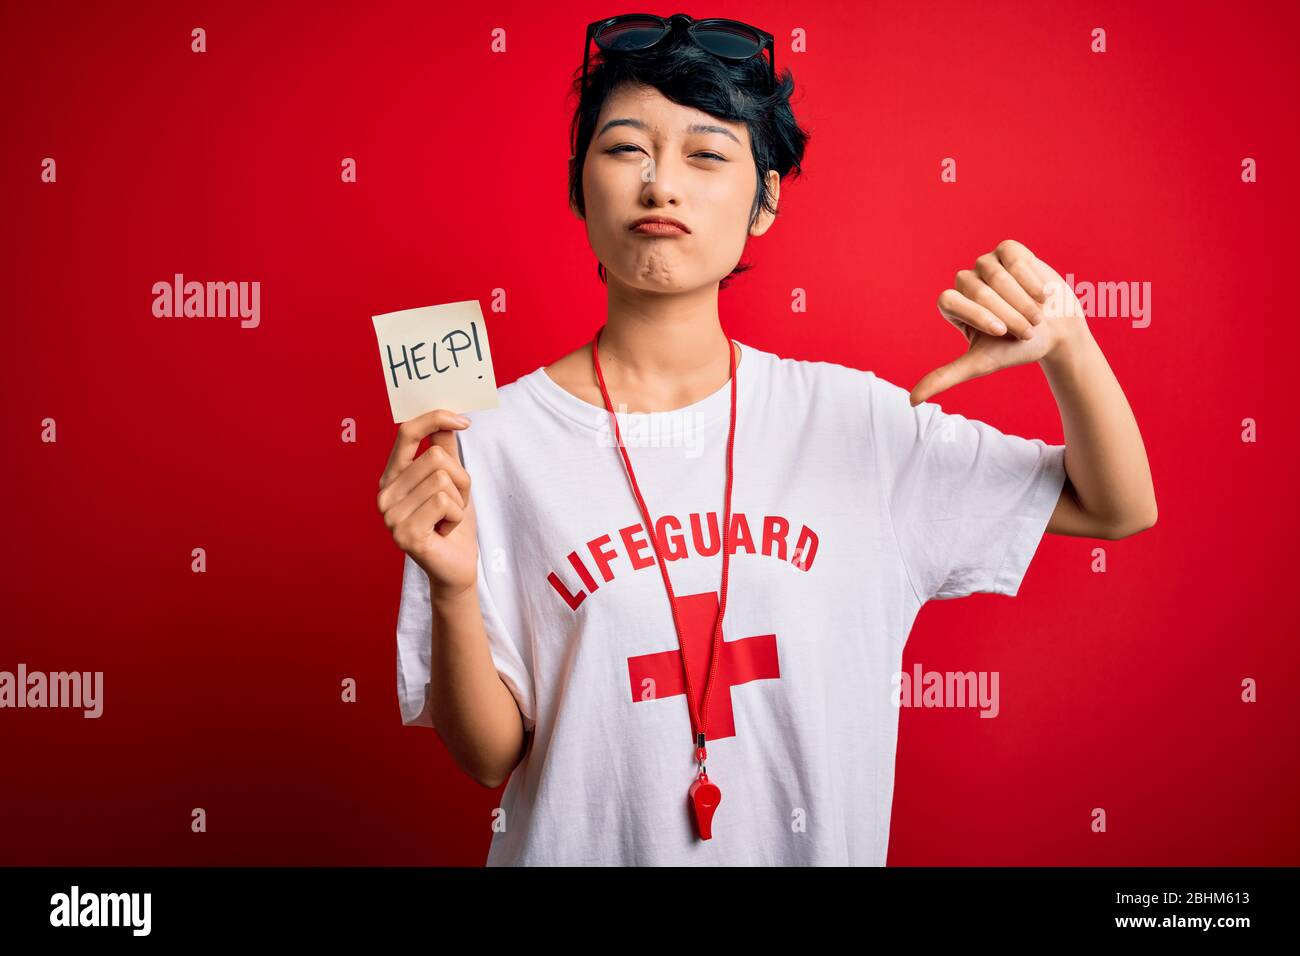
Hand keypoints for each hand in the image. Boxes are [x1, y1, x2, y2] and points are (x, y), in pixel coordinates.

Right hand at [377, 408, 478, 602]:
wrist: (455, 568)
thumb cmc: (452, 523)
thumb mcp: (453, 481)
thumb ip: (445, 449)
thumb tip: (448, 415)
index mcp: (391, 477)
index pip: (407, 432)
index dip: (434, 418)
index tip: (464, 421)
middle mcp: (384, 495)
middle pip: (435, 457)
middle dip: (460, 479)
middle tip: (455, 503)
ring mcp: (391, 516)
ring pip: (443, 480)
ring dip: (460, 501)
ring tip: (449, 519)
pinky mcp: (405, 533)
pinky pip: (445, 503)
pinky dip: (457, 516)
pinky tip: (446, 531)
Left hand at [909, 239, 1088, 405]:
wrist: (1058, 333)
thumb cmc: (1016, 349)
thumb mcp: (979, 364)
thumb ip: (945, 377)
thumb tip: (912, 401)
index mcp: (952, 305)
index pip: (948, 300)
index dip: (977, 315)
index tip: (1001, 333)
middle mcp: (965, 282)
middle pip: (975, 289)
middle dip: (1006, 314)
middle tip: (1026, 330)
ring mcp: (987, 264)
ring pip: (996, 274)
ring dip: (1021, 299)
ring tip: (1037, 315)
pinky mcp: (1009, 251)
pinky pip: (1014, 258)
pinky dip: (1030, 278)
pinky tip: (1041, 293)